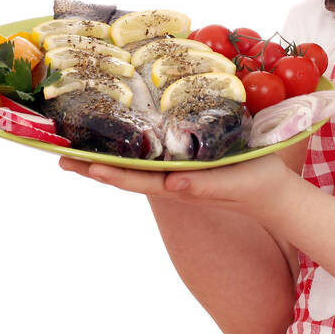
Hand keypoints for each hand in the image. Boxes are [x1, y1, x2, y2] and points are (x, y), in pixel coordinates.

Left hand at [59, 151, 297, 225]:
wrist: (275, 194)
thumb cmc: (256, 185)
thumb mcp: (231, 183)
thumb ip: (202, 185)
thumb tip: (172, 184)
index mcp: (179, 186)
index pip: (134, 180)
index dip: (107, 172)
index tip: (81, 164)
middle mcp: (170, 181)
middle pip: (124, 174)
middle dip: (92, 165)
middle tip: (59, 154)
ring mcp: (176, 174)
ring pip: (133, 166)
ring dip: (105, 157)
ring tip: (78, 146)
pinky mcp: (185, 164)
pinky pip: (150, 158)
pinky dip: (129, 150)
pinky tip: (121, 139)